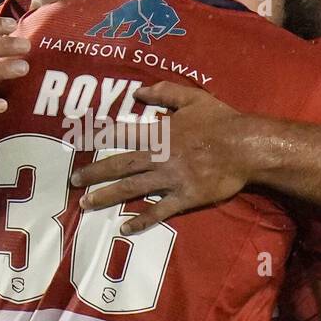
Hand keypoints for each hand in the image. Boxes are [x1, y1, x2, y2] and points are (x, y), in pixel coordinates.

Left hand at [70, 82, 249, 233]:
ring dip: (107, 196)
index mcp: (159, 132)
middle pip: (120, 165)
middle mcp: (159, 156)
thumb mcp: (193, 97)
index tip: (76, 140)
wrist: (247, 147)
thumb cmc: (221, 120)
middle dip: (94, 173)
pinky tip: (125, 228)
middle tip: (73, 182)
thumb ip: (164, 92)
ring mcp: (171, 179)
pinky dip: (141, 221)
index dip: (97, 136)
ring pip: (132, 189)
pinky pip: (159, 211)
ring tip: (86, 204)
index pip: (120, 133)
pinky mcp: (184, 197)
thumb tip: (138, 91)